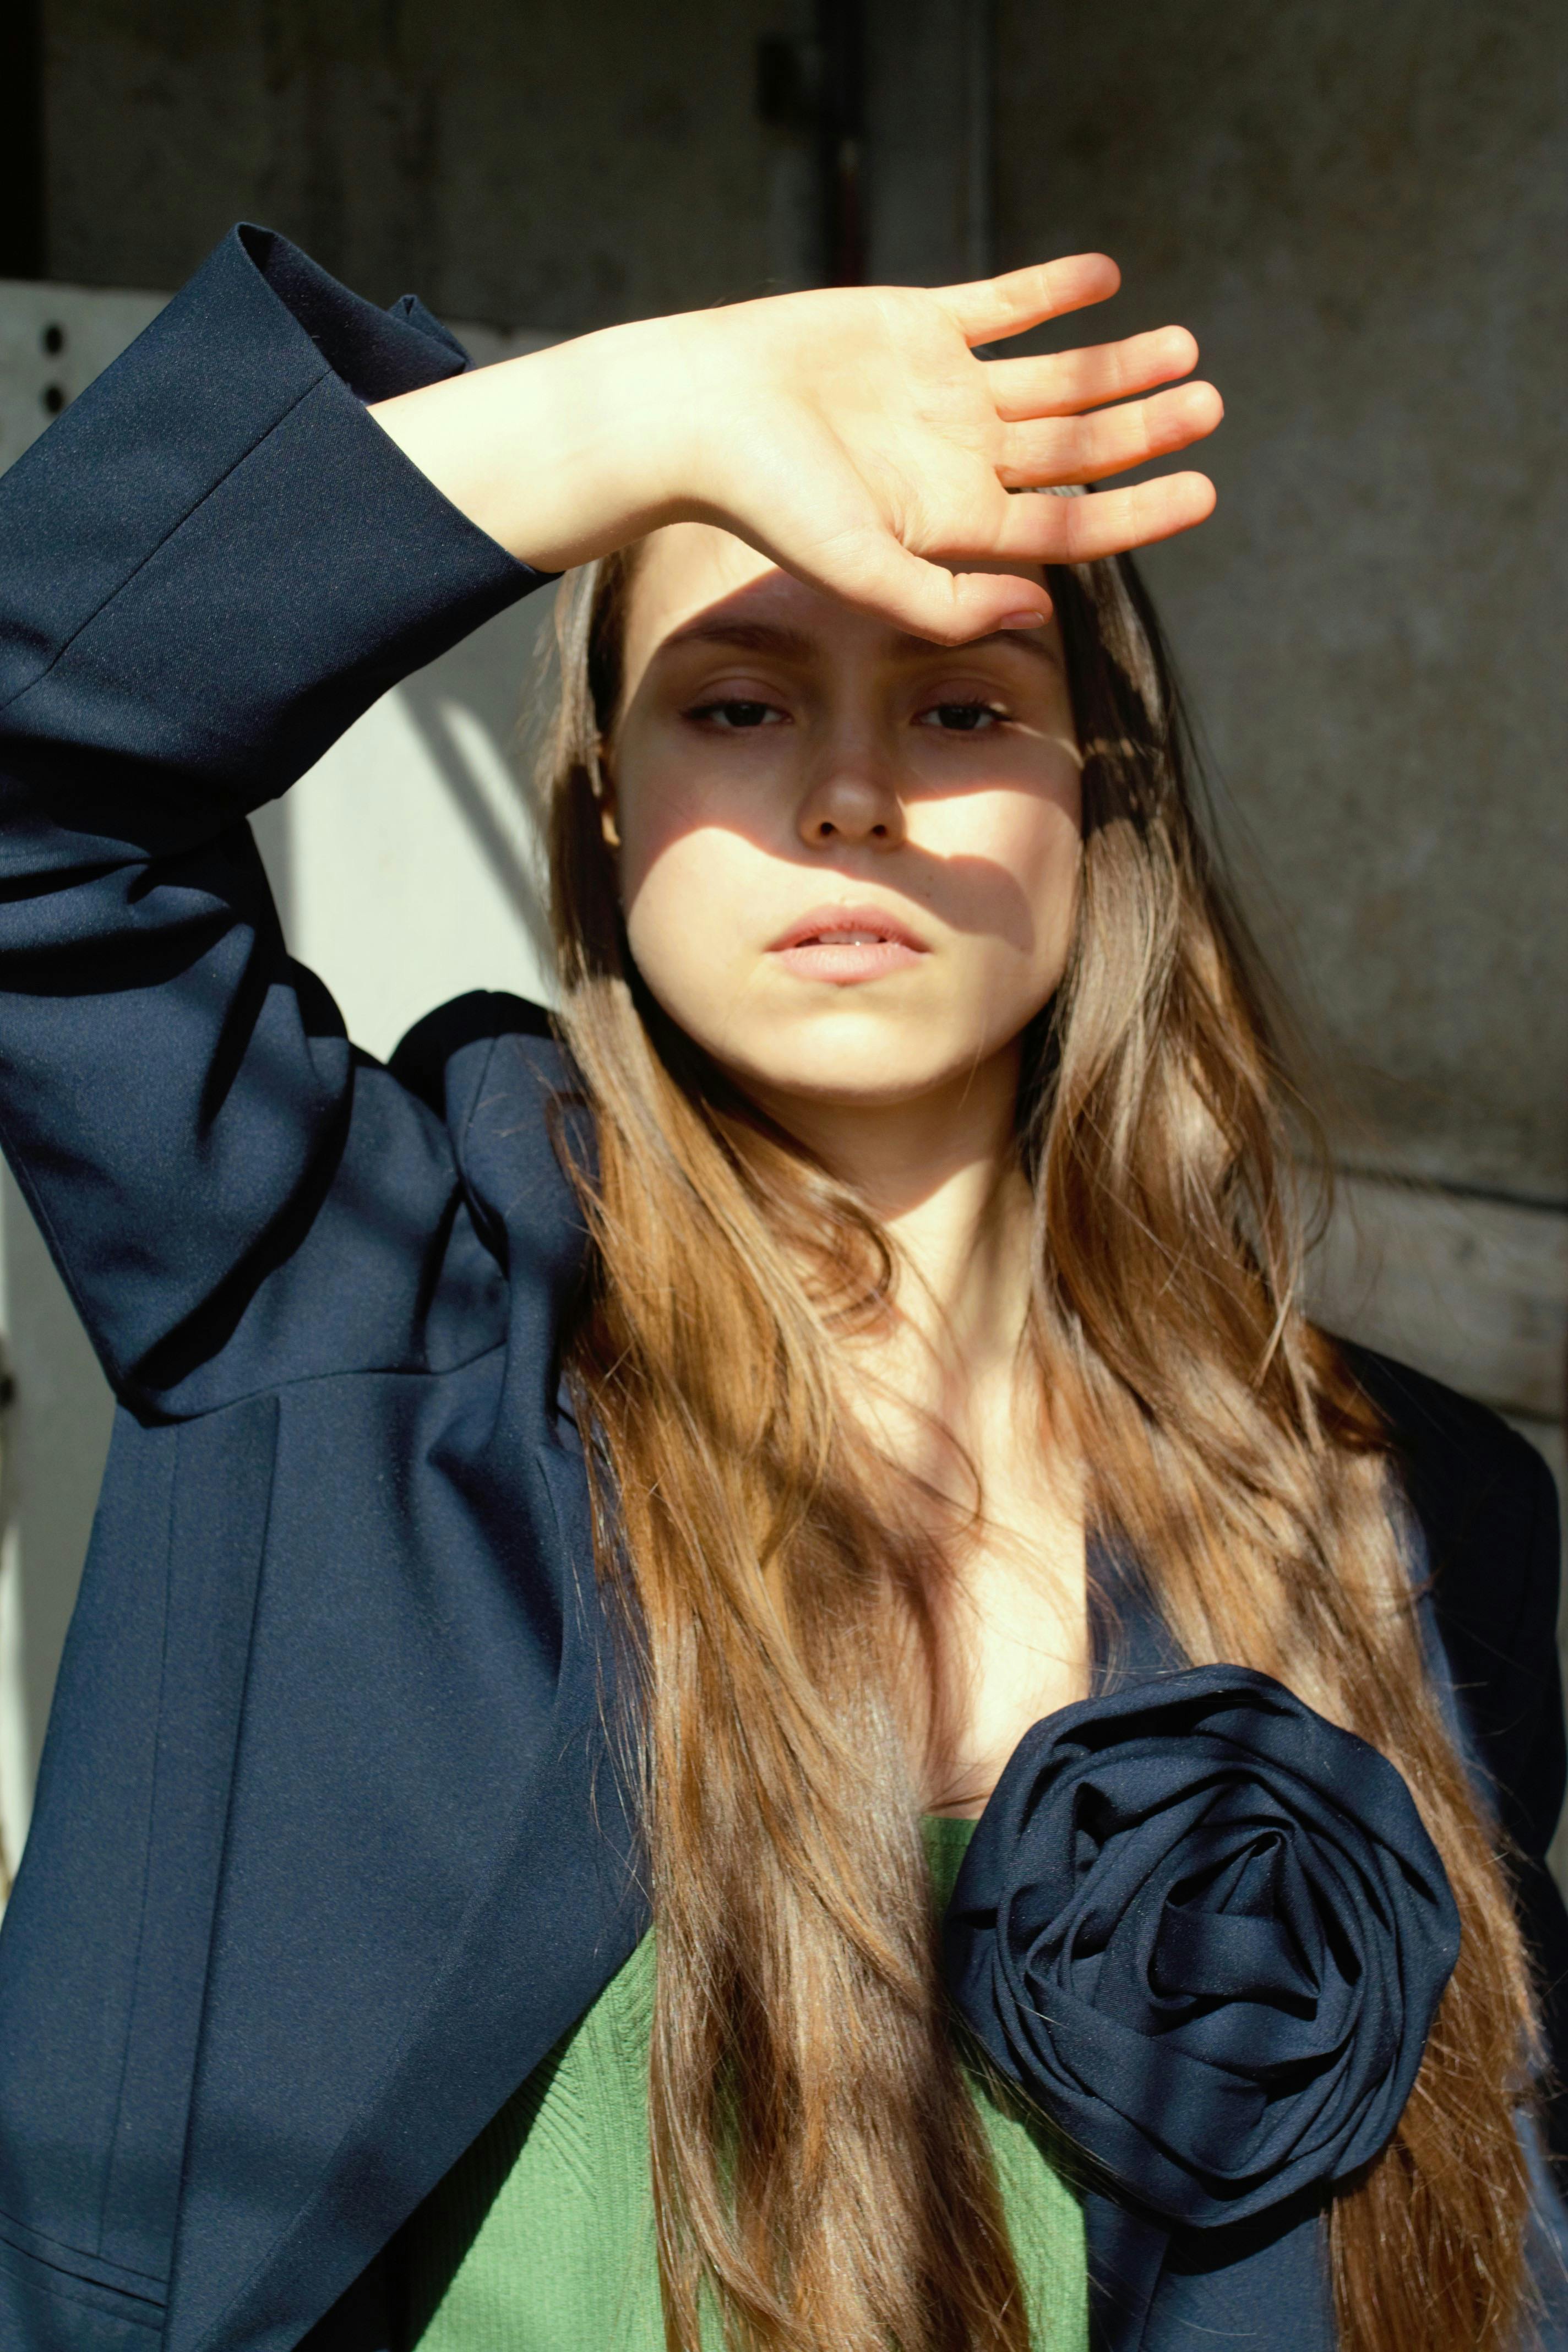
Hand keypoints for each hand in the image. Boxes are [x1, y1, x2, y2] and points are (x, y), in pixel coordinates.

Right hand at [371, 254, 1220, 643]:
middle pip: (1073, 448)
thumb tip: (1043, 606)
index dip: (1140, 510)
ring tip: (1184, 348)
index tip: (1205, 490)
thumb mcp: (861, 572)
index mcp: (953, 523)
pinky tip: (1105, 279)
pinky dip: (1052, 291)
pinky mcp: (916, 322)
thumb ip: (948, 602)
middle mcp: (957, 459)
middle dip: (1144, 429)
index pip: (1068, 523)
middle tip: (1211, 405)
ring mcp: (941, 390)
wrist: (697, 413)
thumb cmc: (768, 504)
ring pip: (1053, 378)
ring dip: (1117, 365)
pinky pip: (1001, 305)